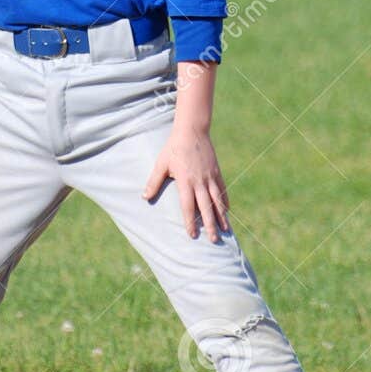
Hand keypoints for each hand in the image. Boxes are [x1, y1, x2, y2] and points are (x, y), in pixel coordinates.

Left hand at [143, 125, 229, 242]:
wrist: (192, 131)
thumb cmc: (173, 147)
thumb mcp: (161, 163)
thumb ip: (154, 181)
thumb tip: (144, 197)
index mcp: (186, 181)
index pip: (188, 206)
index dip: (190, 221)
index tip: (192, 235)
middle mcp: (200, 181)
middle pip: (206, 207)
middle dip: (210, 225)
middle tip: (213, 241)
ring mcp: (210, 177)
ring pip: (217, 201)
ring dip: (221, 217)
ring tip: (225, 231)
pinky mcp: (216, 172)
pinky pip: (222, 190)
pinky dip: (224, 202)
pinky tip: (226, 212)